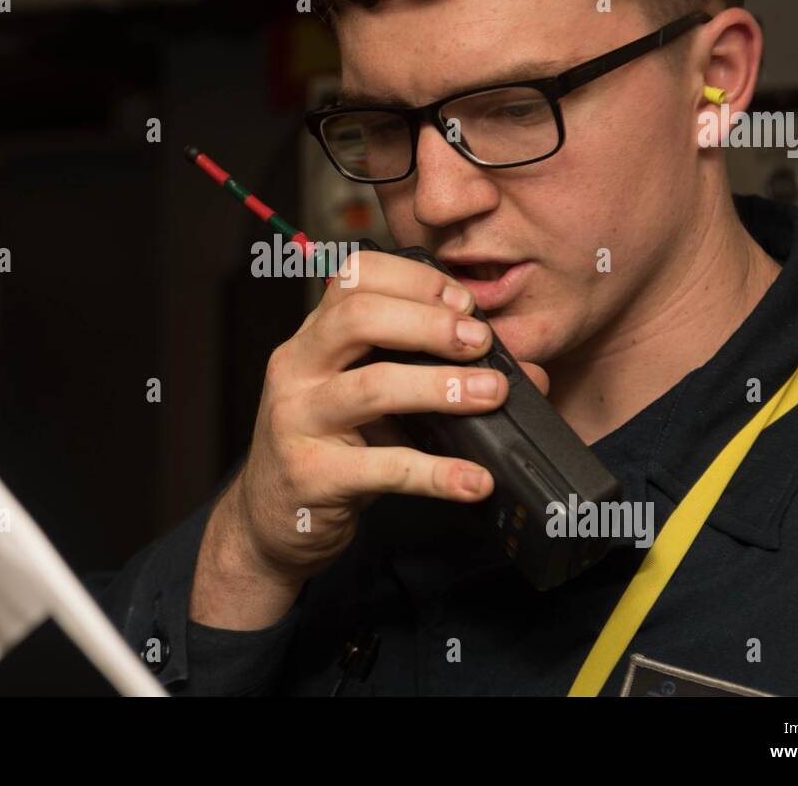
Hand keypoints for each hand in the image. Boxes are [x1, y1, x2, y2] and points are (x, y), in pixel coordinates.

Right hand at [190, 249, 548, 629]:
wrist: (272, 520)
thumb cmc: (329, 449)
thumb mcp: (372, 401)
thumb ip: (432, 374)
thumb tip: (525, 374)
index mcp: (314, 338)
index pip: (355, 277)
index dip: (414, 279)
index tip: (463, 302)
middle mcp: (297, 368)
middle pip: (358, 317)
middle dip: (429, 322)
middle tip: (481, 343)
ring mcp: (297, 420)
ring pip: (372, 386)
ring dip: (440, 387)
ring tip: (490, 394)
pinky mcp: (310, 476)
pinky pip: (382, 468)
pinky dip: (437, 473)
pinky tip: (473, 479)